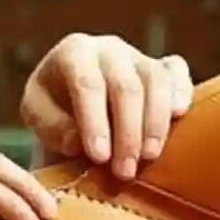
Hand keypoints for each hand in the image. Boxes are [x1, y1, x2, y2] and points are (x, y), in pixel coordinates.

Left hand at [20, 33, 193, 179]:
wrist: (74, 102)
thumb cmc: (54, 109)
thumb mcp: (37, 116)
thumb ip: (51, 127)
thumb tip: (77, 141)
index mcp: (73, 52)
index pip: (87, 84)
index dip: (94, 122)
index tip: (99, 157)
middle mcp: (109, 48)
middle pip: (125, 87)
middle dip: (127, 132)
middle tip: (124, 171)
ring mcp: (138, 55)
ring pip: (156, 81)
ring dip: (155, 123)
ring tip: (149, 157)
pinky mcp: (163, 66)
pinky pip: (177, 72)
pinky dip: (182, 92)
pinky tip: (179, 116)